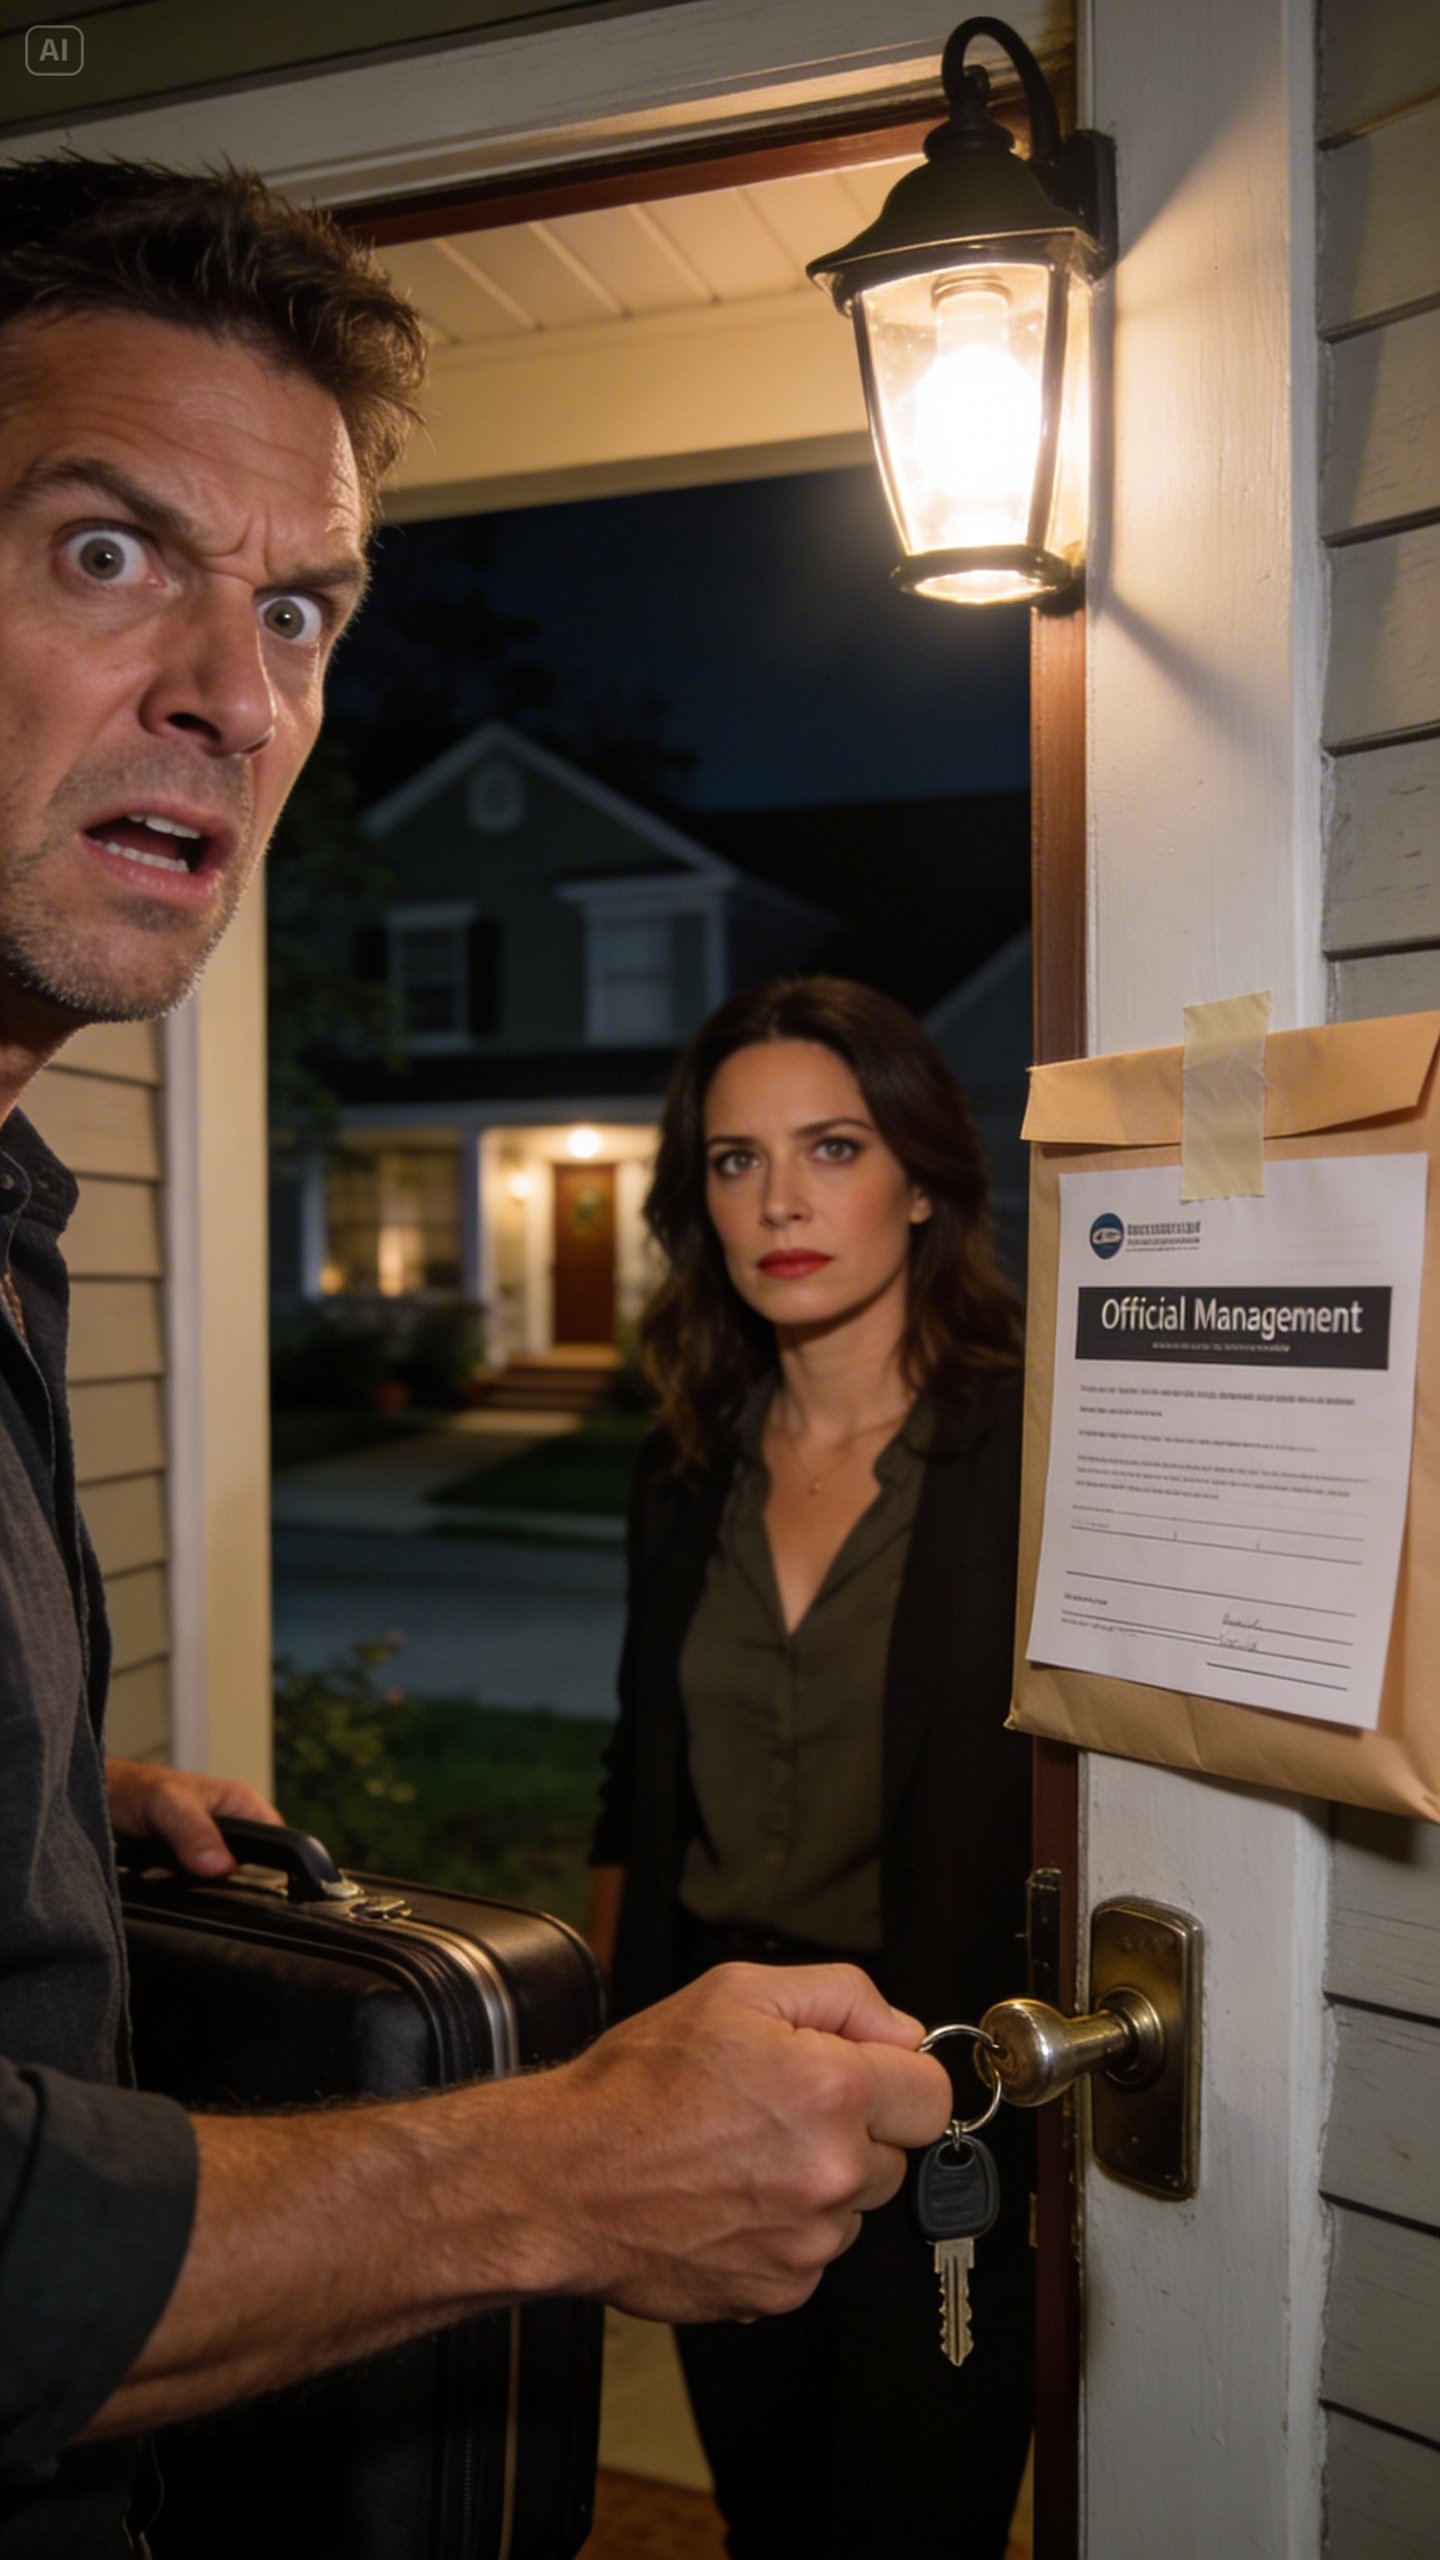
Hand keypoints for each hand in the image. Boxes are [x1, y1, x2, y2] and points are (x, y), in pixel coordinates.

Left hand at [105, 1758, 282, 1877]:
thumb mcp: (166, 1804)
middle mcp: (233, 1827)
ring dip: (207, 1892)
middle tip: (204, 1890)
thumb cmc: (133, 1788)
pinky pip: (202, 1889)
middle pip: (254, 1869)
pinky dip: (188, 1895)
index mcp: (242, 1805)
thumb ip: (194, 1832)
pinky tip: (172, 1894)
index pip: (279, 1843)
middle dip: (234, 1886)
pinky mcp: (190, 1866)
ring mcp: (211, 1848)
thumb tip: (223, 1866)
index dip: (272, 1868)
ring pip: (226, 1883)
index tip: (251, 1891)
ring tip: (182, 1889)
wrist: (97, 1798)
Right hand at [529, 1962, 951, 2323]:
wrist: (562, 2179)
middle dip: (852, 2129)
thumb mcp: (735, 1992)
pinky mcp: (779, 2292)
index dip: (895, 2077)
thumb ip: (840, 1995)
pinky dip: (783, 2232)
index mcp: (832, 2090)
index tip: (858, 2076)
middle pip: (895, 2155)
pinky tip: (727, 2200)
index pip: (932, 2095)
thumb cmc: (635, 2085)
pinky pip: (812, 2254)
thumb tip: (903, 2029)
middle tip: (775, 2111)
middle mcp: (832, 2173)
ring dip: (817, 2184)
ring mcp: (808, 2243)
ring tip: (739, 2156)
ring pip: (852, 2207)